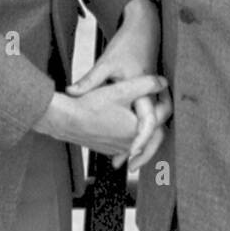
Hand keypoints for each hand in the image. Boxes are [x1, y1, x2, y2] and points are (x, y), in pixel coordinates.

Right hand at [36, 75, 166, 155]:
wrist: (64, 120)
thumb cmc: (90, 106)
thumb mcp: (120, 90)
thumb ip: (145, 84)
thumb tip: (163, 81)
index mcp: (136, 130)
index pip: (160, 118)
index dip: (165, 101)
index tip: (164, 91)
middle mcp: (128, 144)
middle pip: (152, 132)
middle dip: (156, 118)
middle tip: (160, 103)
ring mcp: (117, 149)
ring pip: (137, 138)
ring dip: (142, 127)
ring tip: (144, 111)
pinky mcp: (107, 149)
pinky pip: (123, 143)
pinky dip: (128, 134)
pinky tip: (124, 121)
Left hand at [67, 0, 165, 166]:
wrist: (143, 30)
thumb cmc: (126, 46)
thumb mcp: (106, 62)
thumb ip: (90, 80)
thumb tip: (70, 91)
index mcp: (143, 90)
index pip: (149, 121)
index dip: (141, 140)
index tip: (131, 154)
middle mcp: (152, 96)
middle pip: (159, 130)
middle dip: (146, 150)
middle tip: (130, 165)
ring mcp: (154, 97)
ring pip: (156, 127)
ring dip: (144, 145)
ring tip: (128, 162)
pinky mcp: (151, 97)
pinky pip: (149, 119)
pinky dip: (141, 135)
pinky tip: (126, 146)